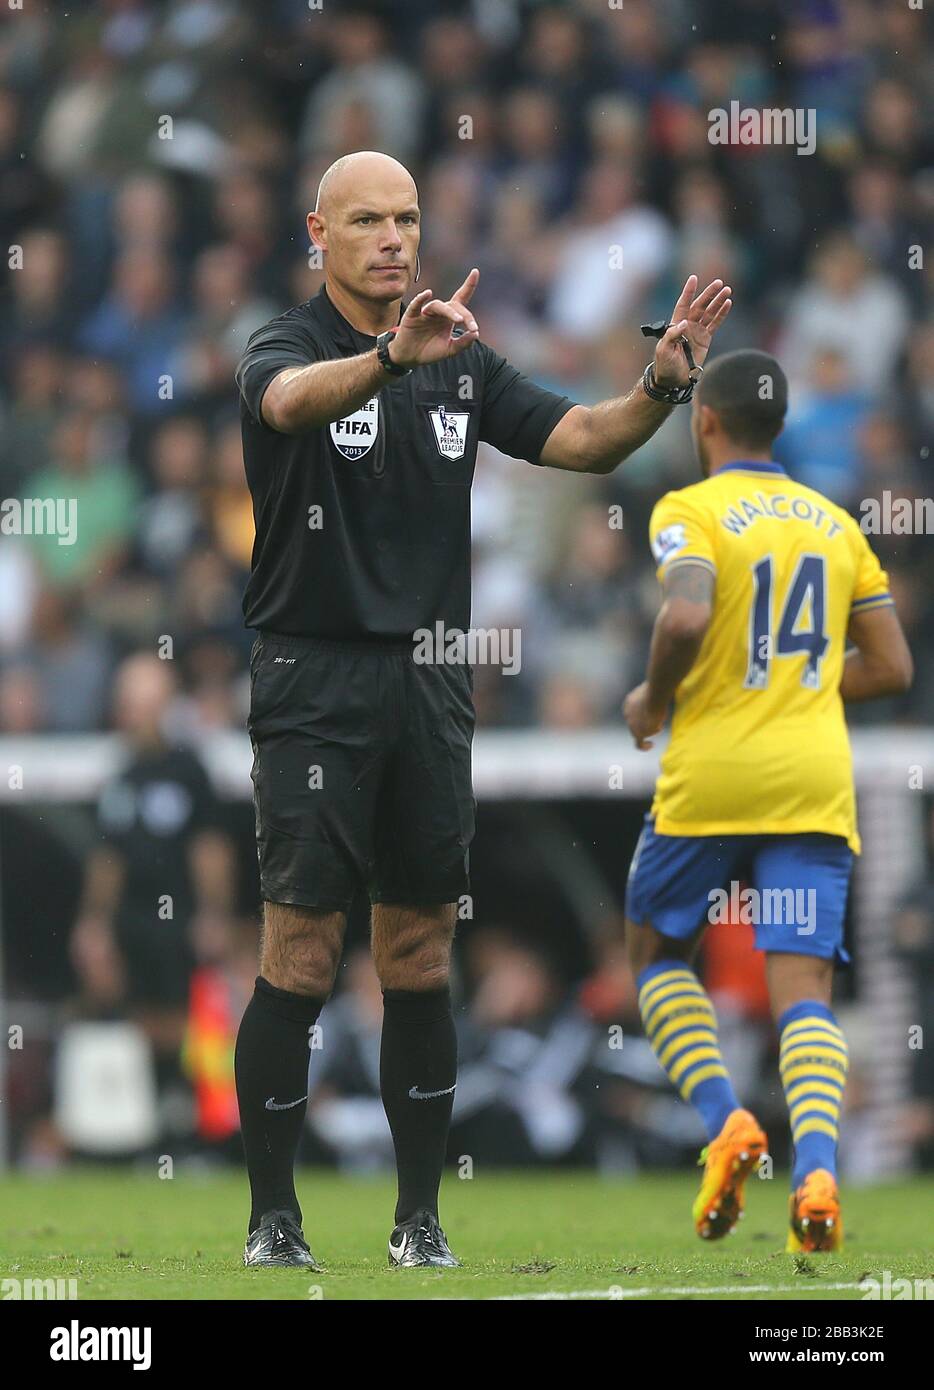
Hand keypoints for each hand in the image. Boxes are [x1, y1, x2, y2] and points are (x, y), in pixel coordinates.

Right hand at [389, 269, 479, 368]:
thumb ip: (463, 343)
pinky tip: (427, 293)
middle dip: (465, 315)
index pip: (461, 298)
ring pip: (438, 305)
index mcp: (449, 317)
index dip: (468, 285)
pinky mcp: (412, 316)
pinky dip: (421, 298)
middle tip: (472, 327)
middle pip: (453, 306)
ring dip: (450, 312)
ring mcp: (425, 313)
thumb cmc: (429, 351)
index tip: (475, 271)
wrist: (410, 358)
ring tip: (458, 320)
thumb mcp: (450, 350)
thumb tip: (476, 333)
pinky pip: (416, 305)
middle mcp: (438, 312)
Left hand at [623, 682, 666, 749]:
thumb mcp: (655, 688)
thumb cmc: (658, 689)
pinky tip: (651, 745)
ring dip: (649, 731)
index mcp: (629, 702)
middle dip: (646, 723)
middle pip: (636, 723)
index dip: (644, 715)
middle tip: (658, 722)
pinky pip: (638, 744)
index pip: (635, 712)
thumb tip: (663, 689)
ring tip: (658, 725)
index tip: (653, 715)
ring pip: (640, 732)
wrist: (654, 696)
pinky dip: (644, 746)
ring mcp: (631, 724)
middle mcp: (627, 714)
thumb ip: (655, 691)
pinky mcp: (638, 733)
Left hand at [653, 275, 731, 389]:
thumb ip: (672, 335)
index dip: (688, 292)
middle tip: (719, 283)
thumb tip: (685, 323)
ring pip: (709, 312)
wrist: (673, 380)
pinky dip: (721, 314)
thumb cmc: (664, 365)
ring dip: (718, 302)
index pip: (683, 304)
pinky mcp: (705, 339)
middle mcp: (687, 325)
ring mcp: (697, 331)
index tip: (694, 279)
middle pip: (699, 305)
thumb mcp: (663, 350)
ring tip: (727, 291)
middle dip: (709, 294)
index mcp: (675, 325)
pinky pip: (715, 324)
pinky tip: (728, 304)